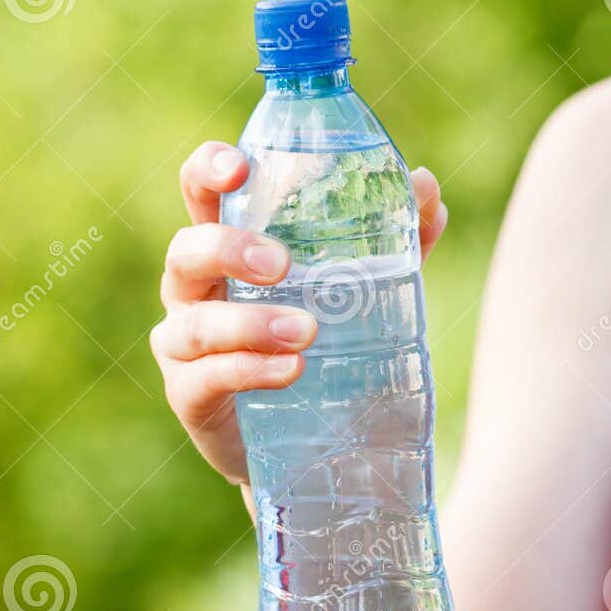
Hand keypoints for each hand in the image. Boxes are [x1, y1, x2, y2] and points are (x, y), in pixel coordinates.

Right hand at [151, 141, 448, 485]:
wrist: (320, 443)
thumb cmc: (334, 346)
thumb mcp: (371, 288)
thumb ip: (400, 238)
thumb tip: (425, 185)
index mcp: (231, 252)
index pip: (202, 196)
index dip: (207, 171)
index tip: (239, 167)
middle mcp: (198, 292)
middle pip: (186, 251)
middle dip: (228, 249)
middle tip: (283, 265)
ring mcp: (186, 346)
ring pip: (196, 322)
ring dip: (248, 322)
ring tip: (306, 332)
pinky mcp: (191, 397)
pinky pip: (206, 378)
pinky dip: (249, 370)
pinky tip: (291, 370)